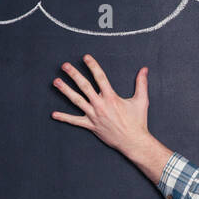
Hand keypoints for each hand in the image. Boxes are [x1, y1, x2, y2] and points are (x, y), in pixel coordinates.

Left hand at [51, 55, 172, 181]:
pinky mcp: (91, 126)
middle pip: (84, 86)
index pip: (100, 77)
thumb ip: (141, 83)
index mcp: (112, 97)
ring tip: (56, 81)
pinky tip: (54, 114)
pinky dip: (64, 117)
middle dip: (74, 74)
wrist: (133, 141)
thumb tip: (144, 69)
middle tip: (65, 66)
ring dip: (65, 90)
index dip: (93, 66)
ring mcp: (94, 115)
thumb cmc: (138, 122)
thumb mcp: (141, 100)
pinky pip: (75, 121)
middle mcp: (100, 105)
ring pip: (77, 100)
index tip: (86, 57)